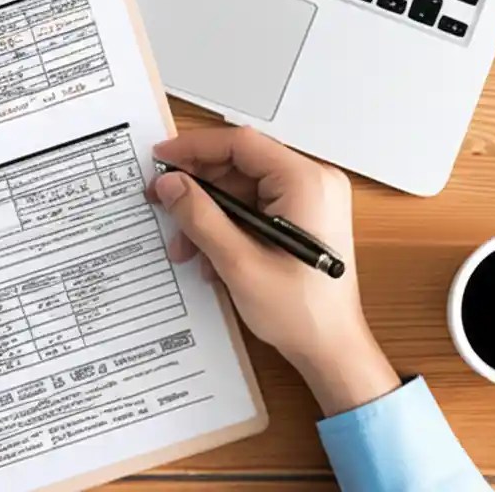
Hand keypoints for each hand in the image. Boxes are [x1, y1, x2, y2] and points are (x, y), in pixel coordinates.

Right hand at [149, 126, 398, 416]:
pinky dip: (228, 226)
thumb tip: (170, 183)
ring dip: (209, 215)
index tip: (161, 158)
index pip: (241, 145)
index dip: (195, 148)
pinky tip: (210, 256)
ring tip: (186, 246)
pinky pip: (256, 207)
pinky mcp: (304, 218)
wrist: (333, 349)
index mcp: (307, 182)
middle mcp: (314, 183)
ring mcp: (311, 200)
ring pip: (243, 190)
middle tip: (164, 203)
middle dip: (199, 190)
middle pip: (241, 166)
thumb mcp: (238, 262)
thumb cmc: (302, 312)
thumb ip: (200, 216)